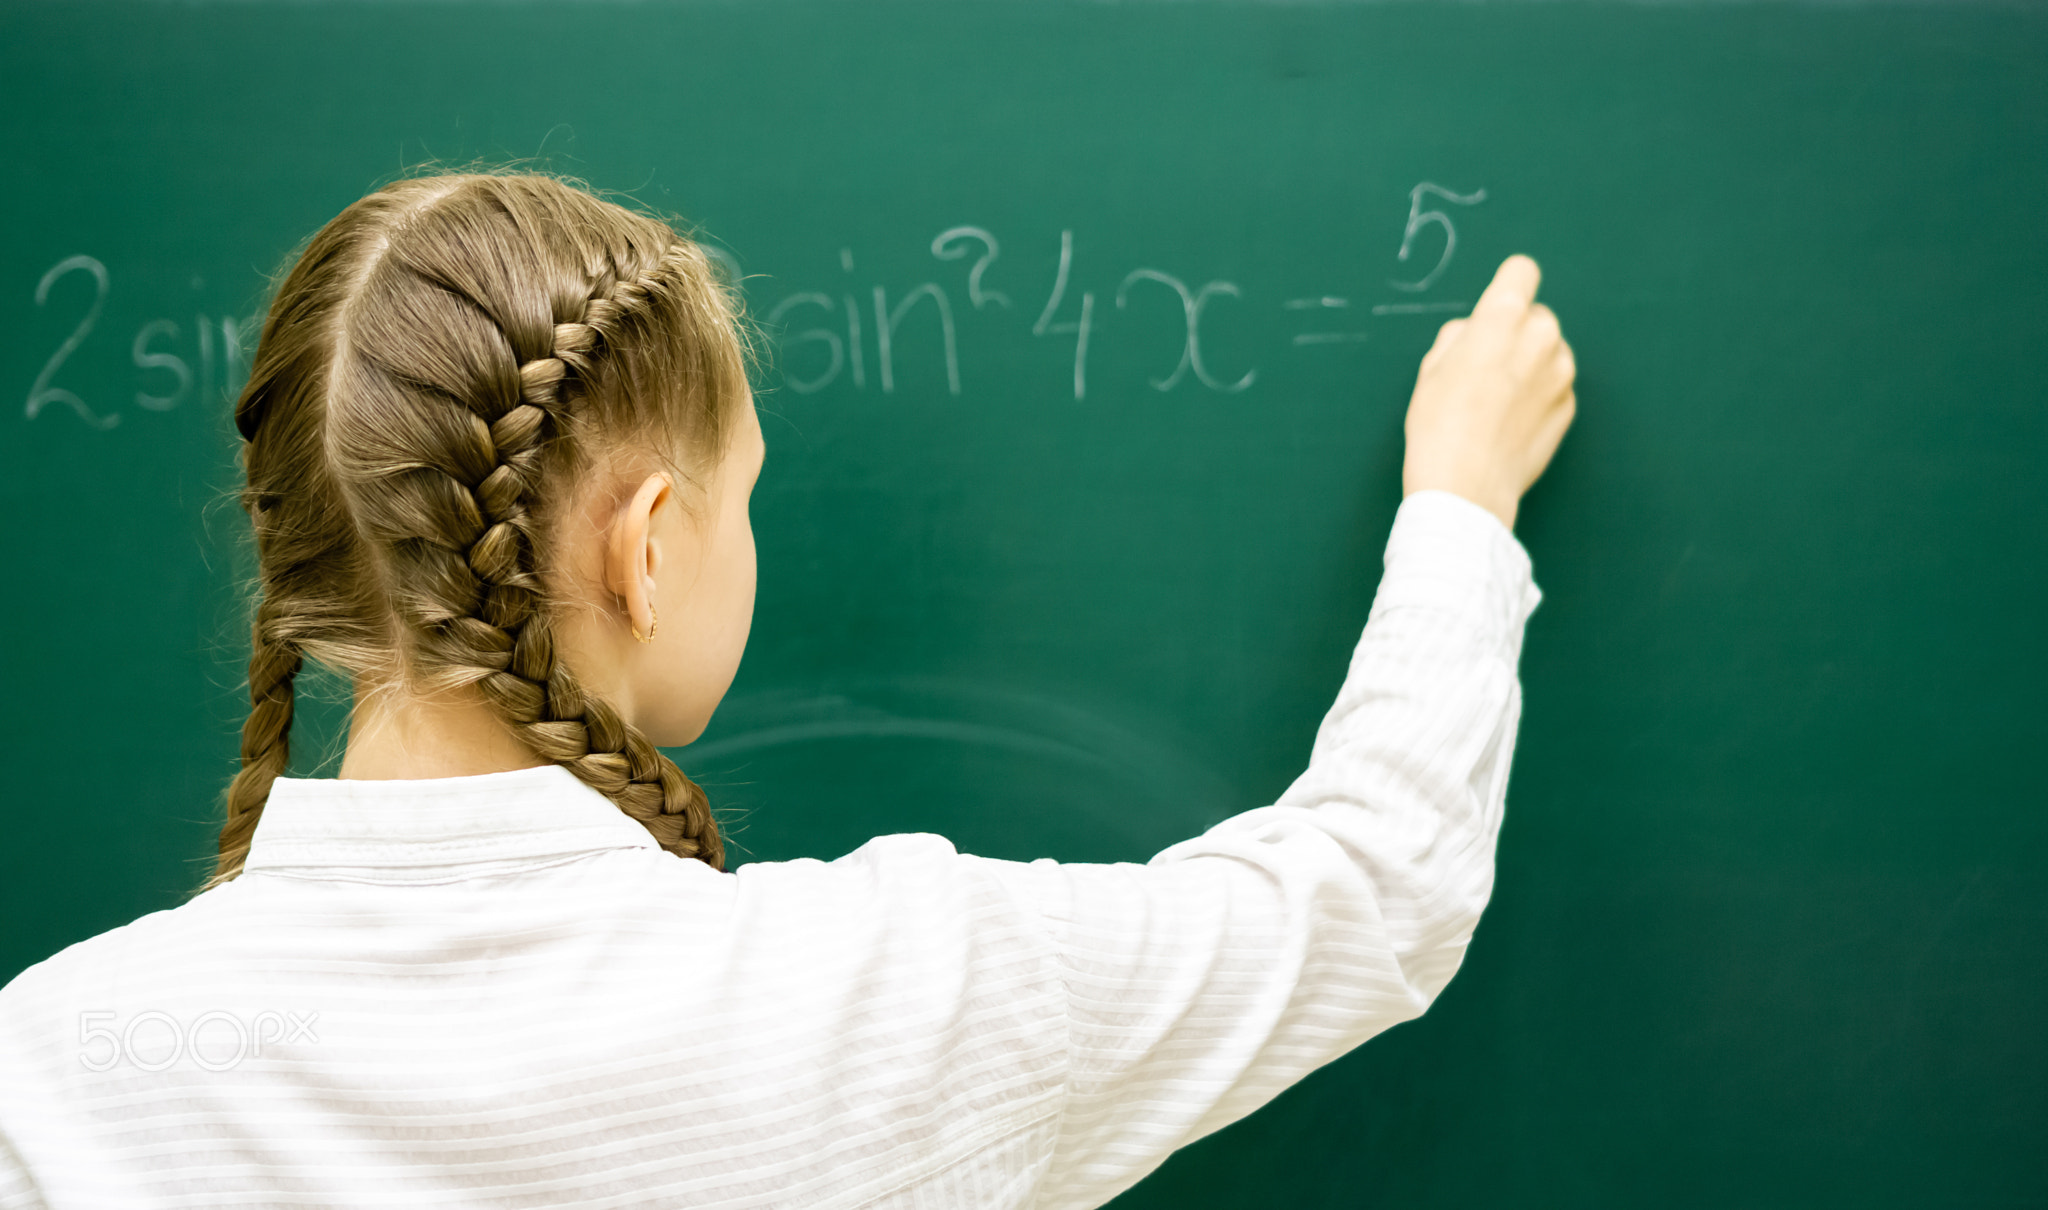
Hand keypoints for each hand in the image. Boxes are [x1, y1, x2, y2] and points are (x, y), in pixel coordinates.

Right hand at [1400, 254, 1575, 530]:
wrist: (1465, 488)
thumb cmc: (1438, 427)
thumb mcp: (1430, 368)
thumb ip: (1460, 336)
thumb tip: (1476, 334)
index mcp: (1503, 318)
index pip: (1521, 272)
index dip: (1506, 286)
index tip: (1496, 306)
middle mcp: (1541, 337)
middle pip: (1536, 315)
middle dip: (1515, 333)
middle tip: (1485, 368)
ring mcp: (1561, 374)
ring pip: (1549, 351)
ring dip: (1530, 363)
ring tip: (1496, 400)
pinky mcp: (1569, 406)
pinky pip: (1554, 385)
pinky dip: (1538, 396)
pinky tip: (1509, 422)